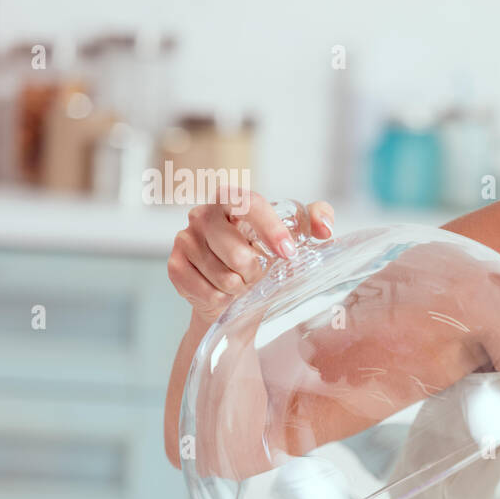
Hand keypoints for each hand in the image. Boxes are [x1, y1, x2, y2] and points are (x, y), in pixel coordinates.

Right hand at [167, 187, 335, 322]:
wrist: (236, 293)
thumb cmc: (266, 257)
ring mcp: (184, 239)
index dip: (269, 228)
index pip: (248, 203)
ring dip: (240, 287)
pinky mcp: (174, 265)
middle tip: (258, 273)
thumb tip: (325, 228)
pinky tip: (224, 292)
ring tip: (241, 282)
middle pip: (234, 249)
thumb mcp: (296, 236)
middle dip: (255, 270)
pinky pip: (206, 291)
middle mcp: (203, 214)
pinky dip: (223, 298)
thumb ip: (316, 219)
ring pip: (222, 275)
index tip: (287, 252)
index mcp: (232, 200)